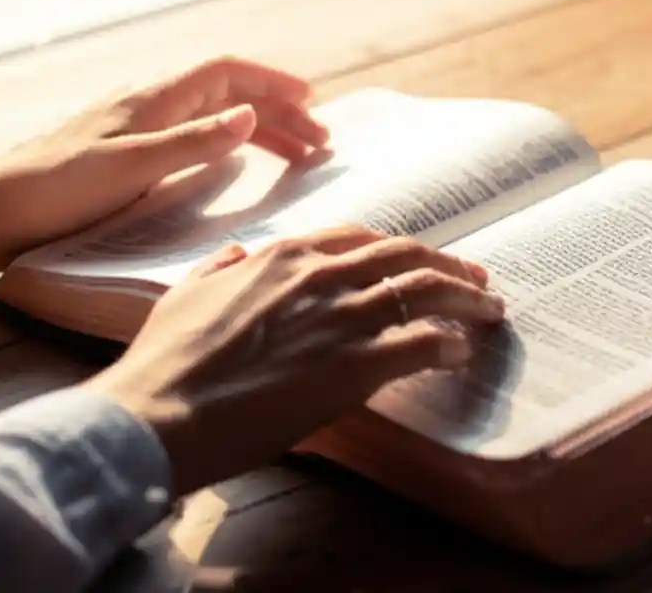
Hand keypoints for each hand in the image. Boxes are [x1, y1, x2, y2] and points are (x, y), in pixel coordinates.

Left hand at [0, 58, 328, 272]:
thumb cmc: (61, 187)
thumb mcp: (135, 165)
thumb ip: (195, 141)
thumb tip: (249, 116)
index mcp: (155, 99)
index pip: (227, 71)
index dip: (273, 81)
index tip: (314, 100)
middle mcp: (155, 108)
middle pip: (231, 97)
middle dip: (280, 114)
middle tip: (322, 143)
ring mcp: (146, 132)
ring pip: (218, 121)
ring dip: (262, 134)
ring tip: (300, 158)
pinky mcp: (136, 158)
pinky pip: (200, 142)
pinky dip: (233, 149)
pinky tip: (244, 165)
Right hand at [85, 225, 504, 496]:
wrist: (159, 412)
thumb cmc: (165, 361)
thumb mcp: (185, 294)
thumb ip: (220, 268)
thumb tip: (236, 253)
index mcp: (284, 255)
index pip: (361, 238)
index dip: (399, 249)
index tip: (420, 259)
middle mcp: (322, 274)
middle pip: (408, 255)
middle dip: (451, 265)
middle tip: (479, 280)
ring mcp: (344, 315)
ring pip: (428, 291)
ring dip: (468, 300)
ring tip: (492, 311)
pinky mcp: (359, 363)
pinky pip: (426, 343)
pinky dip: (451, 345)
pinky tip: (462, 355)